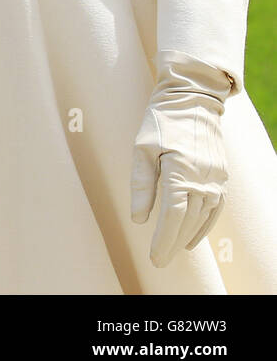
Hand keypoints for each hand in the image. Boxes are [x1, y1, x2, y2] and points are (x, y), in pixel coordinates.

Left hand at [130, 52, 230, 267]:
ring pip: (203, 217)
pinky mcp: (220, 177)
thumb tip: (139, 219)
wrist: (191, 100)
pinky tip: (193, 234)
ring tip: (173, 250)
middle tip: (159, 260)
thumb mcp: (142, 148)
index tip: (155, 257)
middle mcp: (203, 179)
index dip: (163, 239)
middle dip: (173, 243)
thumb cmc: (161, 121)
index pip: (173, 215)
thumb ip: (141, 184)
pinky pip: (215, 208)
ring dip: (188, 236)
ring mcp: (215, 179)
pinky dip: (204, 224)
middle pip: (188, 220)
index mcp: (181, 171)